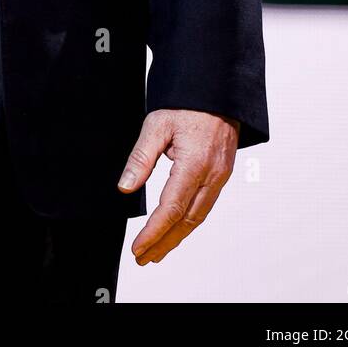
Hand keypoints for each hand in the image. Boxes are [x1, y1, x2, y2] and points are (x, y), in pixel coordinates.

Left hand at [117, 108, 239, 264]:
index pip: (172, 209)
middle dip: (164, 242)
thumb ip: (141, 158)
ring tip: (157, 250)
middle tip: (144, 257)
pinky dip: (189, 221)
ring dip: (177, 236)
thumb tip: (125, 188)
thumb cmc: (187, 102)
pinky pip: (206, 204)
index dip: (154, 232)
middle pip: (187, 220)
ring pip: (198, 216)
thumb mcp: (156, 124)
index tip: (139, 247)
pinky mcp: (222, 173)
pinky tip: (177, 228)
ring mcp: (220, 175)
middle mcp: (212, 175)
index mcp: (195, 163)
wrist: (217, 89)